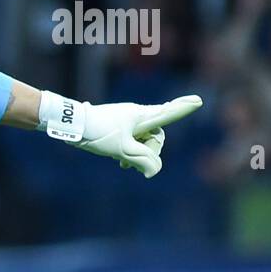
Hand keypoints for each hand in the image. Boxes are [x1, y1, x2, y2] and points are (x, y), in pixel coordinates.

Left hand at [43, 93, 202, 177]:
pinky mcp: (118, 124)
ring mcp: (127, 119)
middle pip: (156, 136)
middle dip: (149, 152)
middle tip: (131, 164)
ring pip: (143, 140)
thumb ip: (142, 160)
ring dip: (137, 154)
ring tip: (123, 164)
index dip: (183, 108)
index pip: (167, 113)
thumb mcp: (121, 150)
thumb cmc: (98, 133)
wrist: (72, 124)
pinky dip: (129, 150)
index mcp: (141, 116)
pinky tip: (120, 161)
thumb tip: (153, 172)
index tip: (198, 100)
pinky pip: (132, 139)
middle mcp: (137, 115)